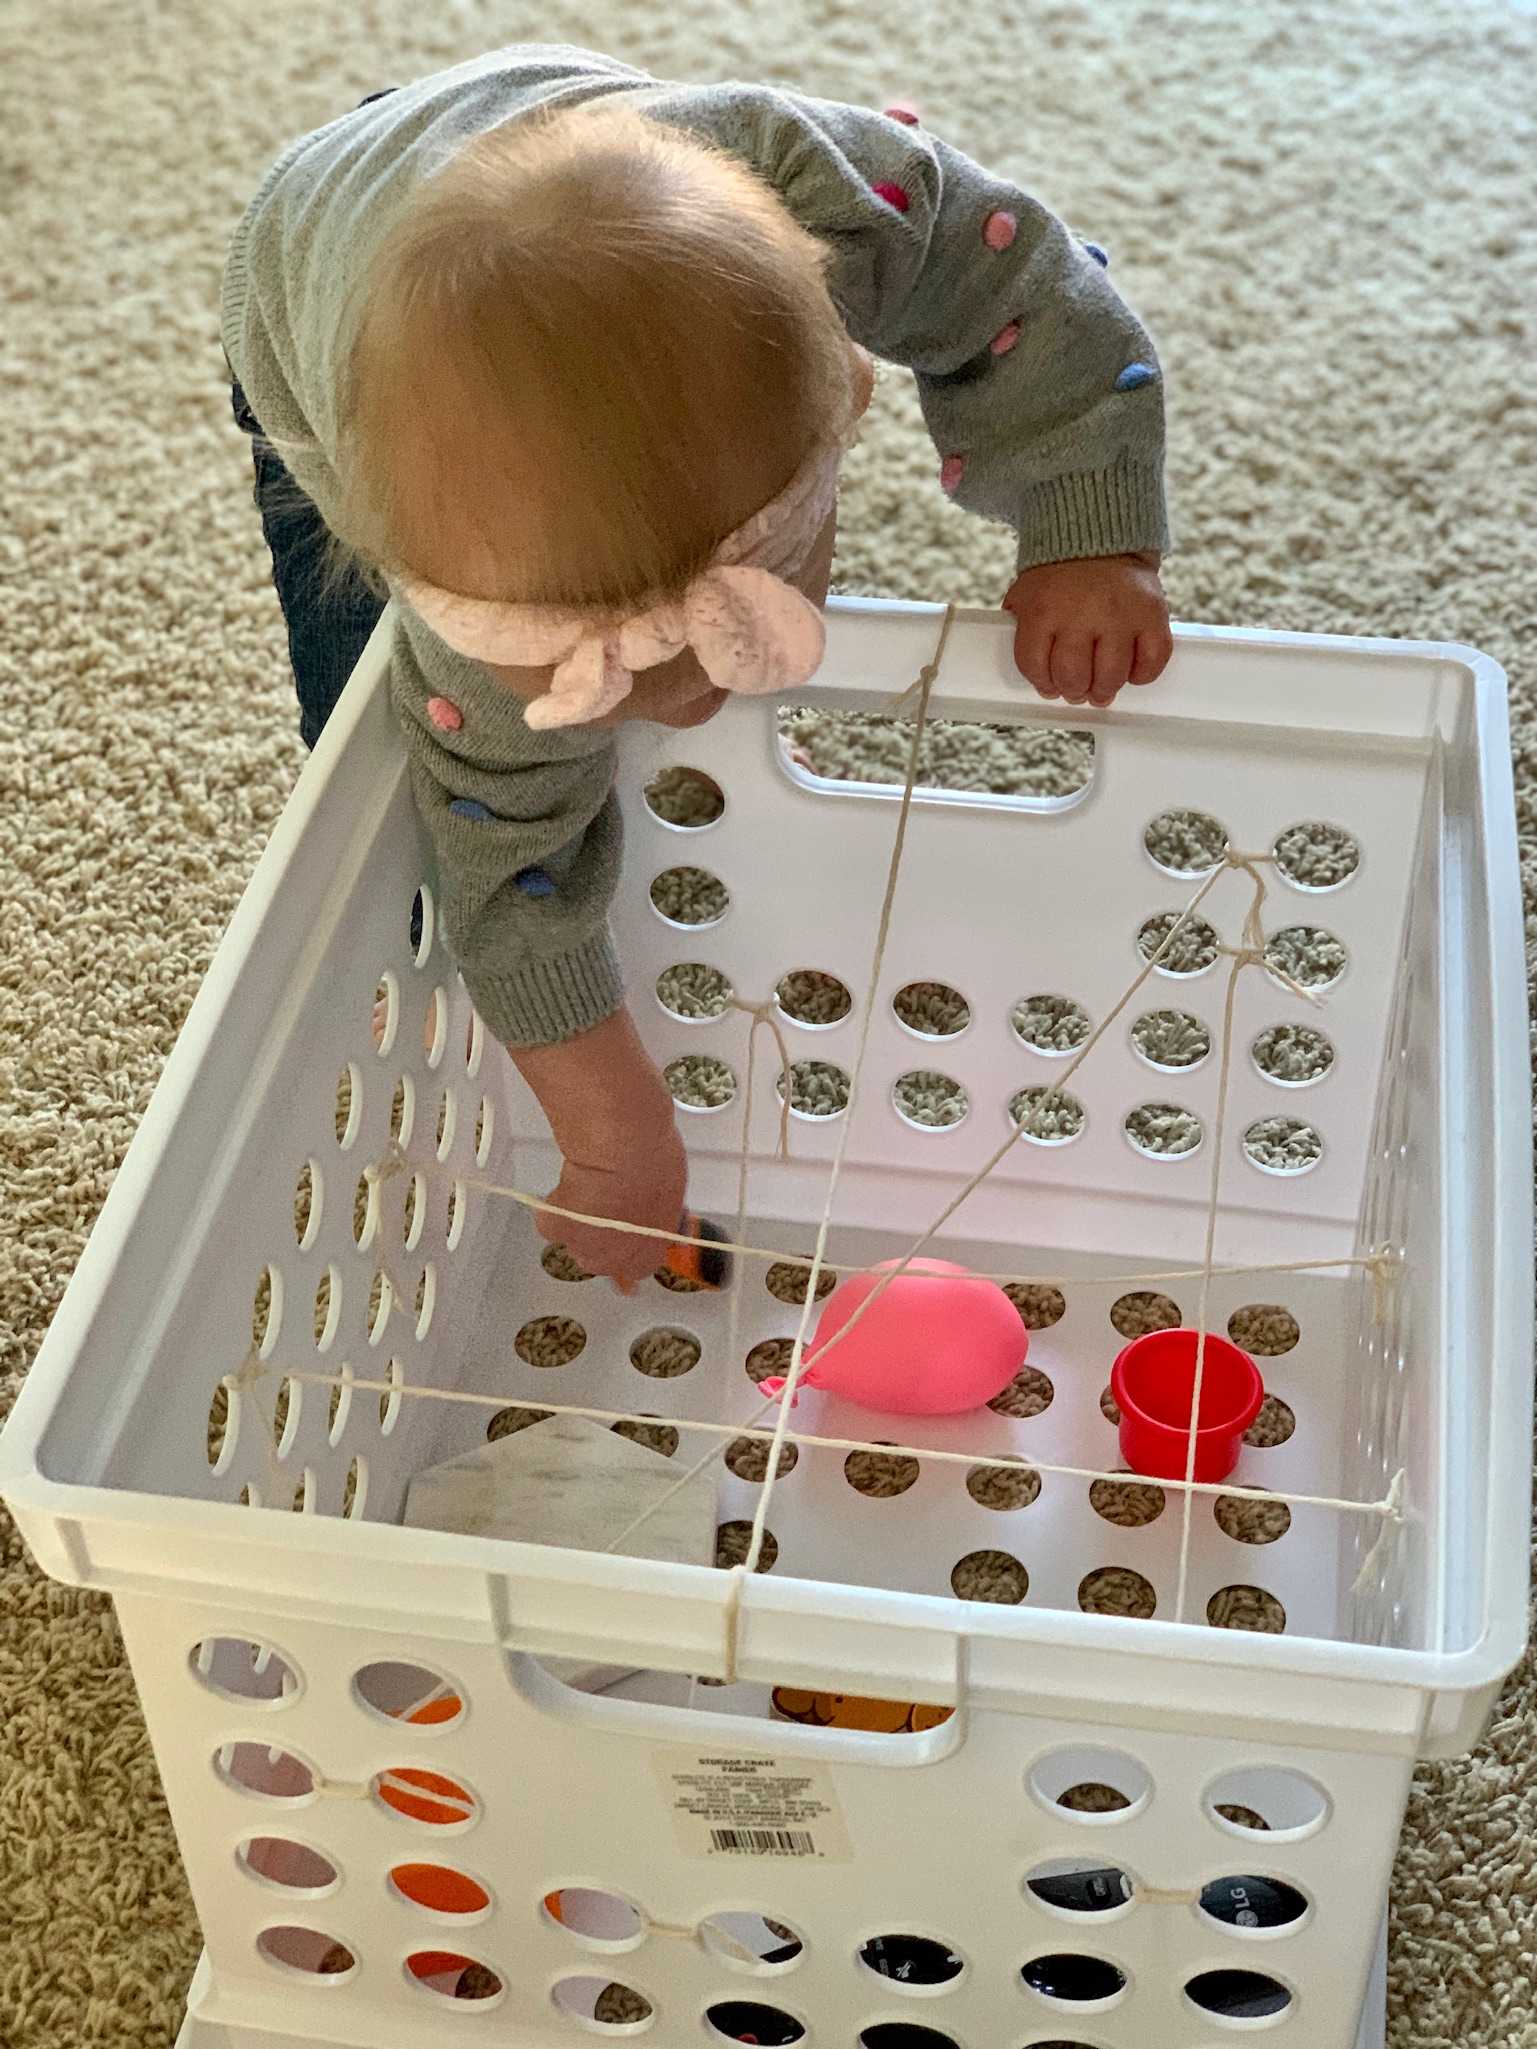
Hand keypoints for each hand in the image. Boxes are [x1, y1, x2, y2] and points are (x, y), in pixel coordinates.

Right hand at [509, 1007, 687, 1289]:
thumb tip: (651, 1210)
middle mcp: (615, 1261)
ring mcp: (583, 1248)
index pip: (638, 1268)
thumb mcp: (671, 1191)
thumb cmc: (657, 1163)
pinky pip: (549, 1220)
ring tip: (584, 1187)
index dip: (629, 1249)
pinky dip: (553, 1204)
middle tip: (601, 1205)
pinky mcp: (556, 1229)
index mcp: (648, 1254)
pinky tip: (565, 1182)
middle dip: (598, 1238)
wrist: (623, 1148)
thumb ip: (657, 1212)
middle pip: (599, 1260)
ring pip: (573, 1240)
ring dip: (575, 1221)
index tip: (624, 1232)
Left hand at [1003, 552, 1172, 707]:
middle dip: (1073, 690)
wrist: (1102, 536)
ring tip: (1101, 688)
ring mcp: (1120, 615)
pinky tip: (1130, 671)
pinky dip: (1142, 675)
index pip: (1035, 666)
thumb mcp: (1027, 594)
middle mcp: (1082, 613)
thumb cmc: (1061, 574)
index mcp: (1043, 610)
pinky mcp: (1152, 614)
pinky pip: (1152, 660)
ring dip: (1104, 690)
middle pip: (1074, 677)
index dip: (1042, 683)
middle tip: (1078, 690)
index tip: (1049, 685)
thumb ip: (1021, 629)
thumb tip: (1033, 672)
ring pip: (1111, 676)